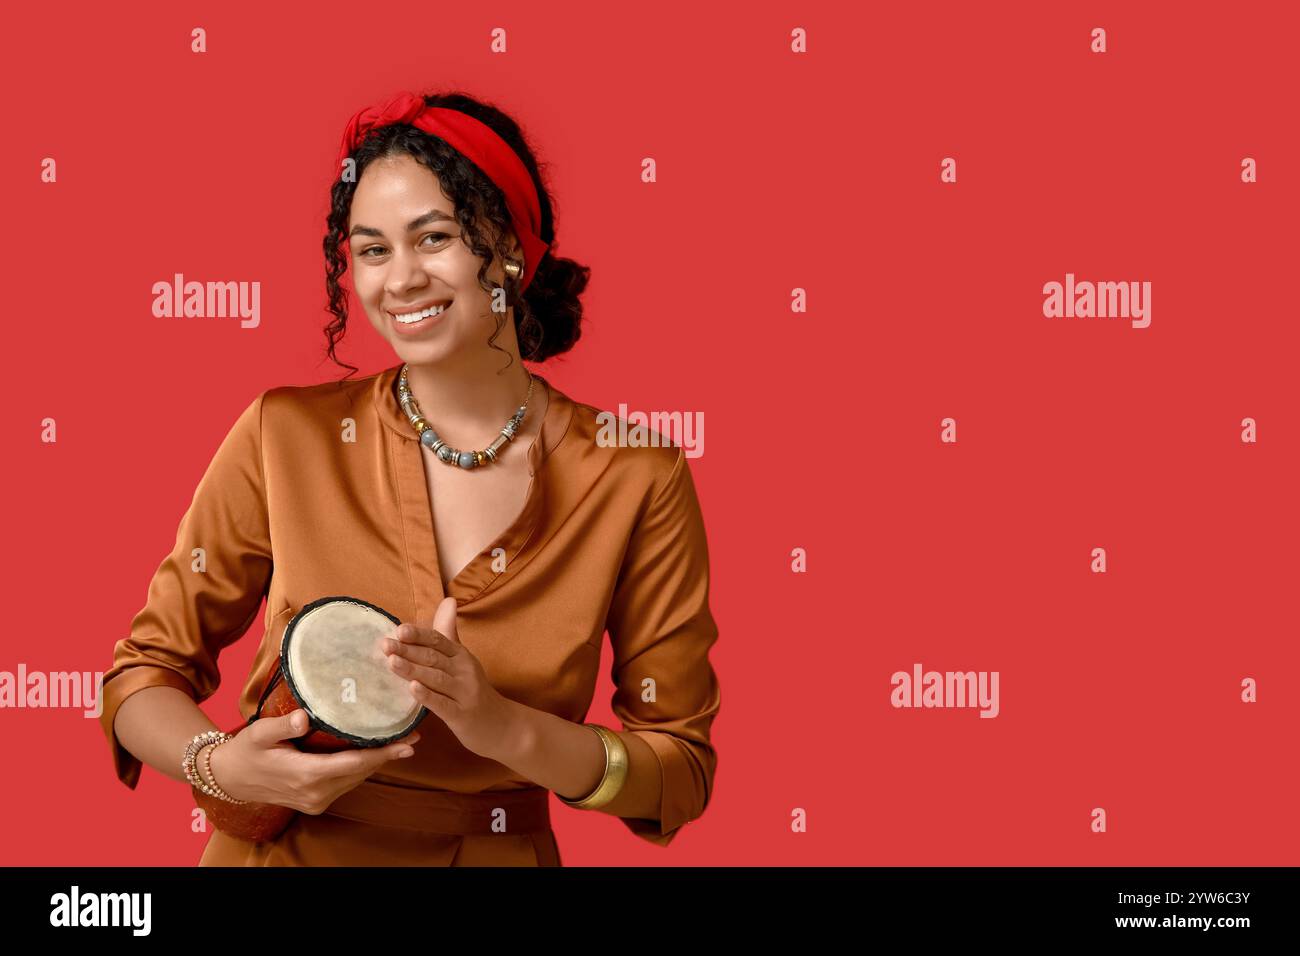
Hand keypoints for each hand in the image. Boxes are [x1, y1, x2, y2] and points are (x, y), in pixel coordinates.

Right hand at [209, 709, 419, 813]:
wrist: (230, 779)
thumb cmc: (245, 751)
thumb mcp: (259, 734)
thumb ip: (283, 726)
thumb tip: (304, 718)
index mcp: (306, 775)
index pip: (354, 763)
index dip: (383, 753)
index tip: (407, 743)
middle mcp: (316, 792)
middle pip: (361, 771)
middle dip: (388, 755)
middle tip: (413, 735)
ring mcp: (316, 800)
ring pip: (356, 778)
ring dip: (377, 762)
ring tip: (400, 741)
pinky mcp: (316, 801)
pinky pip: (347, 783)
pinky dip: (362, 768)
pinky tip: (374, 752)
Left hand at [377, 595, 520, 760]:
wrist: (501, 725)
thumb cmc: (472, 690)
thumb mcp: (462, 660)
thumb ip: (449, 633)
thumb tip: (448, 600)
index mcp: (461, 655)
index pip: (439, 640)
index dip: (419, 635)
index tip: (398, 629)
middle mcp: (465, 670)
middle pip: (434, 658)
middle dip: (408, 651)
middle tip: (385, 644)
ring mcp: (465, 693)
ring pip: (436, 678)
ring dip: (413, 670)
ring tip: (392, 662)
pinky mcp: (462, 715)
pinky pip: (442, 704)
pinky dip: (427, 696)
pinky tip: (412, 689)